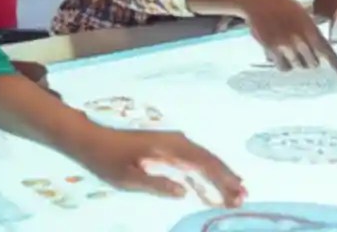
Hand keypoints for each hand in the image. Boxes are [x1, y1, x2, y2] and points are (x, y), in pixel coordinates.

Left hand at [69, 126, 244, 206]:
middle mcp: (176, 141)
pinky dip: (208, 172)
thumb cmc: (108, 159)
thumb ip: (156, 184)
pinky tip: (214, 182)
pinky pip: (194, 160)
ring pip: (204, 159)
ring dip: (221, 175)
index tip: (236, 193)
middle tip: (243, 197)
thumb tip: (183, 193)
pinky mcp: (169, 148)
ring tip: (236, 192)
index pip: (203, 163)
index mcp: (169, 147)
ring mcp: (174, 143)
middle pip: (209, 160)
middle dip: (227, 178)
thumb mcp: (128, 177)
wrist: (92, 140)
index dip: (222, 178)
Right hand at [241, 0, 336, 81]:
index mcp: (311, 28)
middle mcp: (300, 38)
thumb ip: (310, 34)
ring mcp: (286, 44)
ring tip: (286, 46)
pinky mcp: (272, 49)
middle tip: (301, 50)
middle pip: (313, 63)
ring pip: (297, 66)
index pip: (327, 51)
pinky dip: (282, 63)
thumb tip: (317, 56)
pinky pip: (283, 66)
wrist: (259, 0)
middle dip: (309, 60)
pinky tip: (277, 52)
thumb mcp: (302, 16)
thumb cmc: (282, 6)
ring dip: (295, 61)